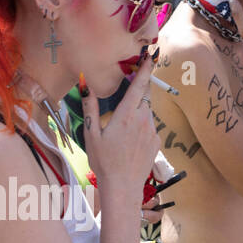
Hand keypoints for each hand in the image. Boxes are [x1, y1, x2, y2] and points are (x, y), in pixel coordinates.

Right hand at [81, 51, 159, 203]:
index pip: (140, 85)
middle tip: (130, 89)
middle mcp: (143, 119)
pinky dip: (142, 126)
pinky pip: (150, 126)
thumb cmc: (104, 162)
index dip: (146, 68)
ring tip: (123, 128)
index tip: (151, 55)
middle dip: (140, 89)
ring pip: (147, 111)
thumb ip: (90, 106)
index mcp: (127, 115)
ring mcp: (152, 131)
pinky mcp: (157, 141)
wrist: (123, 187)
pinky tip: (130, 141)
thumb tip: (85, 82)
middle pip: (145, 96)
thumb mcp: (91, 133)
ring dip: (138, 111)